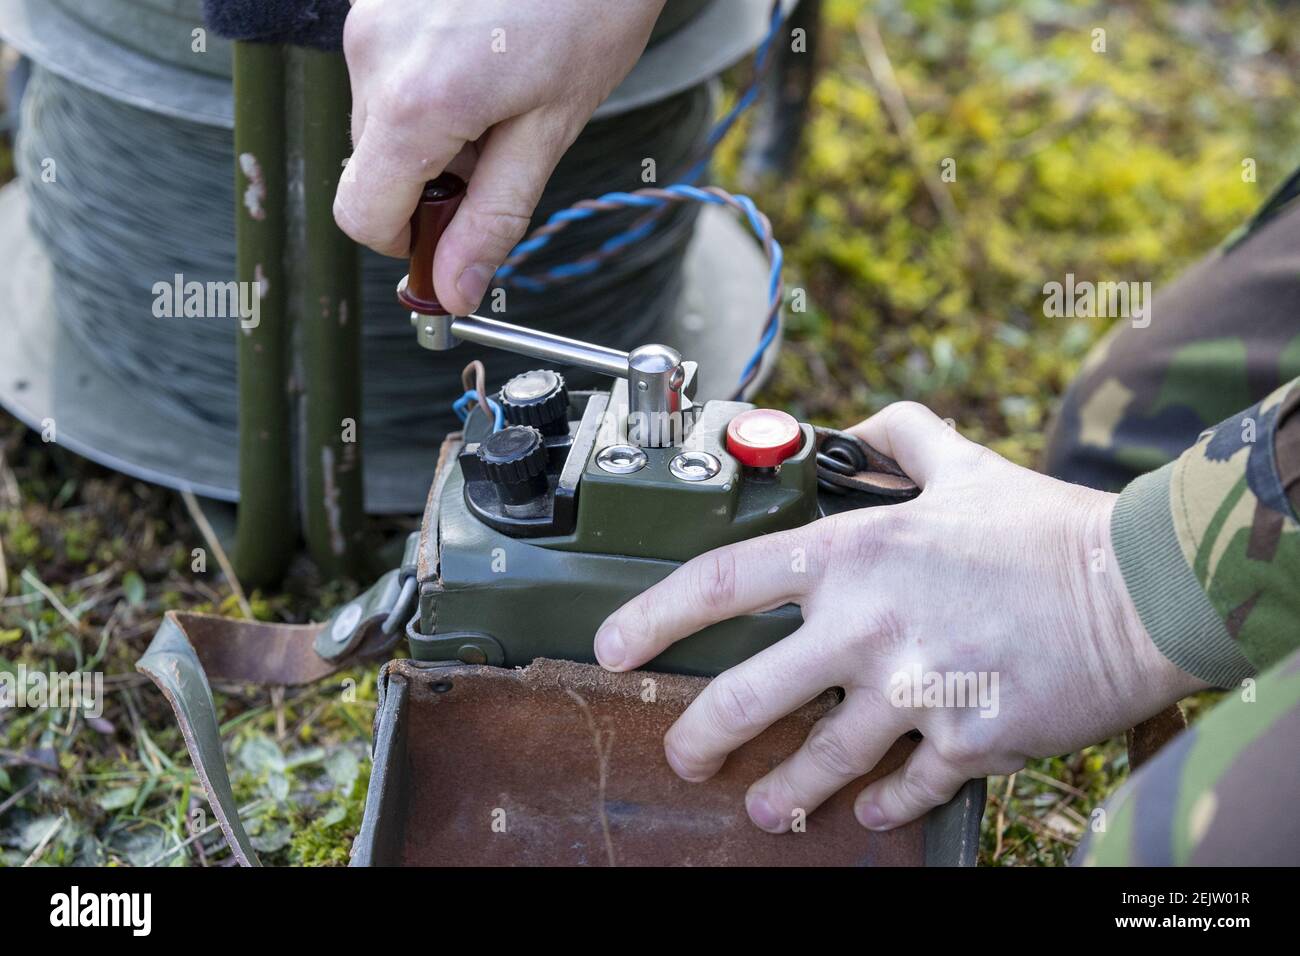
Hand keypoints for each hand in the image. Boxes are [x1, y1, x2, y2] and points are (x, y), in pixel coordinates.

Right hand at [335, 0, 666, 313]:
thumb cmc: (587, 8)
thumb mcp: (550, 129)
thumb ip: (494, 217)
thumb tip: (454, 289)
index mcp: (415, 105)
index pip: (363, 216)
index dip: (407, 243)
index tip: (449, 241)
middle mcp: (373, 58)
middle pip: (369, 170)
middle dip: (427, 184)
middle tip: (498, 155)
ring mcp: (368, 18)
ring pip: (376, 121)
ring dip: (428, 133)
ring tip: (497, 93)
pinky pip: (383, 71)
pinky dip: (423, 86)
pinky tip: (479, 58)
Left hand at [593, 402, 1207, 832]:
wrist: (1140, 589)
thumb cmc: (1044, 529)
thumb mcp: (962, 464)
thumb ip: (901, 437)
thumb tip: (862, 426)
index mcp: (852, 553)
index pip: (720, 583)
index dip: (651, 617)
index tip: (614, 645)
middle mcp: (867, 625)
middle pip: (746, 699)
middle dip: (699, 739)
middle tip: (686, 755)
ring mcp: (912, 691)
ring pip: (816, 764)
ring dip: (781, 793)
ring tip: (764, 807)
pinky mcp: (962, 743)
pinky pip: (901, 788)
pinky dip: (879, 803)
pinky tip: (868, 806)